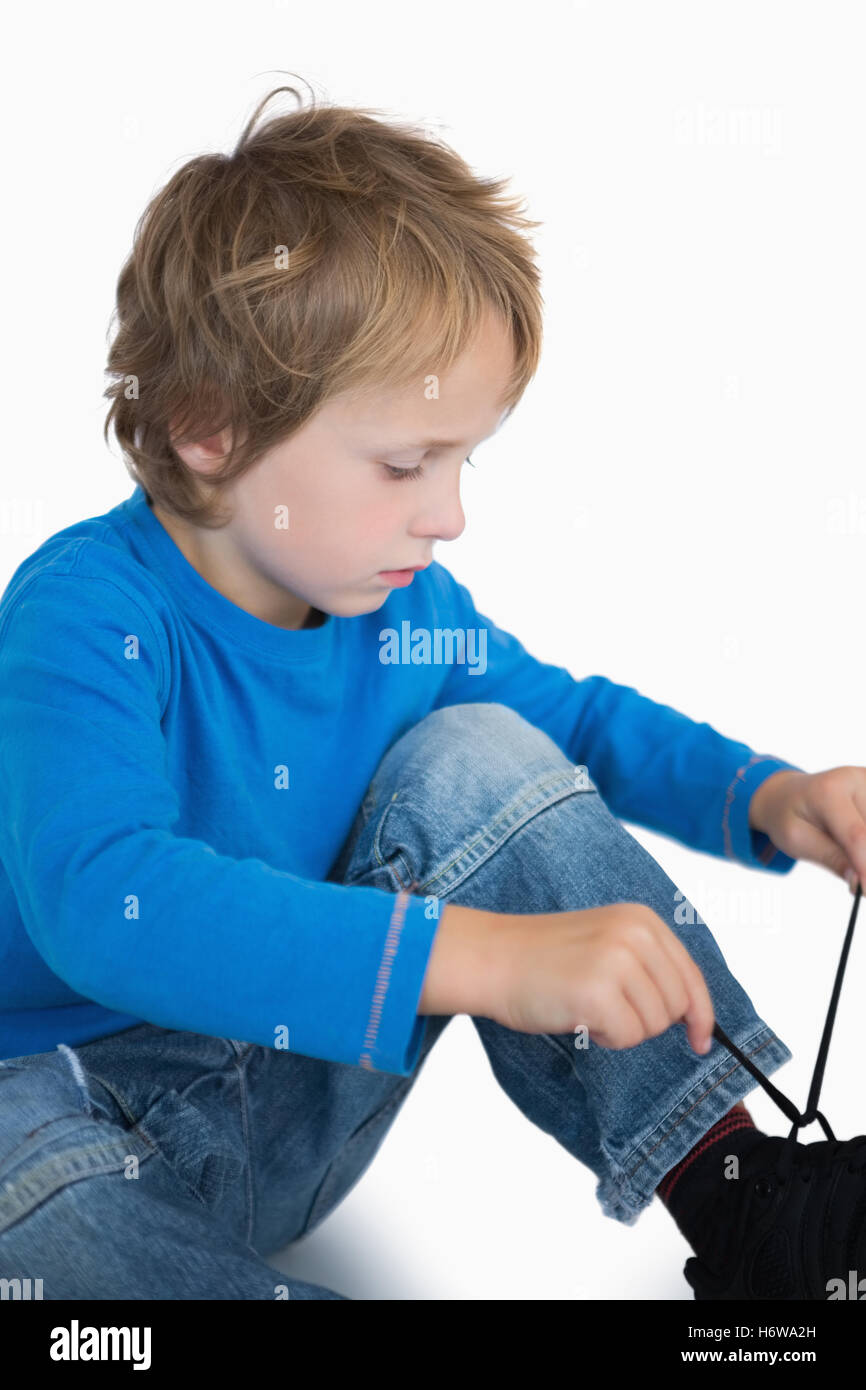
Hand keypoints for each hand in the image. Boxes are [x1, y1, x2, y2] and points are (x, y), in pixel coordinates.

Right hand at [493, 902, 714, 1054]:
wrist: (492, 957)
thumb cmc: (546, 959)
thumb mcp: (608, 943)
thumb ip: (650, 966)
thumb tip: (695, 1015)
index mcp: (641, 919)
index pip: (692, 975)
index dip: (701, 1014)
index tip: (700, 1040)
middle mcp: (635, 934)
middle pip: (677, 1006)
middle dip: (646, 1019)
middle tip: (603, 1005)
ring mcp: (617, 961)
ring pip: (654, 1025)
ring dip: (623, 1029)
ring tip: (586, 1005)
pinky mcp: (598, 993)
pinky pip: (628, 1038)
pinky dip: (605, 1038)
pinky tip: (577, 1015)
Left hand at [749, 766, 865, 893]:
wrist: (788, 793)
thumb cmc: (789, 817)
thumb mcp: (796, 840)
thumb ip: (830, 858)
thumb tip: (860, 881)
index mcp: (828, 791)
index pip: (856, 835)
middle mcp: (853, 779)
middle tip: (856, 880)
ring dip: (864, 849)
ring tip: (841, 846)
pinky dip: (865, 839)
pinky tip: (856, 840)